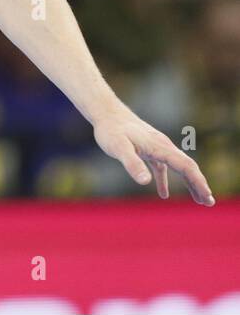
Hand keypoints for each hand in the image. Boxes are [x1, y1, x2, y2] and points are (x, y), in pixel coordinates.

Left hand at [93, 107, 214, 204]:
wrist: (106, 112)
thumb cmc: (111, 130)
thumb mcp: (119, 148)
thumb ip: (133, 164)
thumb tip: (146, 182)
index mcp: (160, 147)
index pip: (186, 166)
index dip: (198, 182)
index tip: (207, 197)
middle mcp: (163, 146)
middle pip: (187, 167)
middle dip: (199, 184)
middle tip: (209, 202)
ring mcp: (157, 147)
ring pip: (178, 166)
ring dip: (189, 182)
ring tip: (198, 199)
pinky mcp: (148, 148)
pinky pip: (162, 166)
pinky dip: (165, 180)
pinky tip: (163, 194)